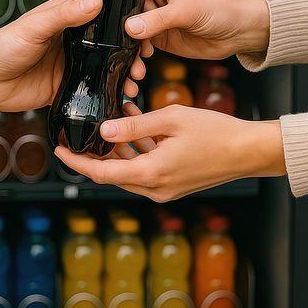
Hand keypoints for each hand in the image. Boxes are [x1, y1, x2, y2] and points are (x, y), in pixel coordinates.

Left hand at [0, 0, 145, 110]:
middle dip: (130, 52)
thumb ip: (63, 15)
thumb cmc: (1, 46)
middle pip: (109, 42)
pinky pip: (92, 91)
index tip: (144, 26)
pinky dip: (108, 94)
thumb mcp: (33, 27)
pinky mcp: (66, 87)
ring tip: (134, 82)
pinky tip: (122, 99)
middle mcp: (72, 40)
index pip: (101, 11)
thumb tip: (96, 1)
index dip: (123, 18)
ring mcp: (71, 64)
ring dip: (122, 74)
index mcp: (66, 18)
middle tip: (143, 61)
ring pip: (105, 68)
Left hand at [54, 105, 285, 201]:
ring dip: (118, 148)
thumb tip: (103, 129)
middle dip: (95, 153)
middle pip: (112, 173)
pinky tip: (135, 124)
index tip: (59, 150)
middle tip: (80, 131)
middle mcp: (155, 188)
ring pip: (129, 170)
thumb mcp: (171, 119)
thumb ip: (134, 125)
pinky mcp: (174, 184)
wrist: (248, 151)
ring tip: (112, 118)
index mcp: (150, 174)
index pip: (101, 173)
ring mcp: (165, 189)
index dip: (76, 162)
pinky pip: (145, 169)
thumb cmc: (216, 132)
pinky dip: (136, 151)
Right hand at [125, 0, 270, 59]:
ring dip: (127, 47)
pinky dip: (136, 57)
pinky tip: (139, 66)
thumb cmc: (220, 7)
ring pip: (128, 30)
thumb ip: (158, 19)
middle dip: (118, 28)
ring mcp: (153, 16)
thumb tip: (131, 28)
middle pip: (123, 8)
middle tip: (114, 44)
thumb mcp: (188, 10)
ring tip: (133, 63)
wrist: (239, 31)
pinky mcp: (158, 37)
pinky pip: (139, 46)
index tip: (101, 11)